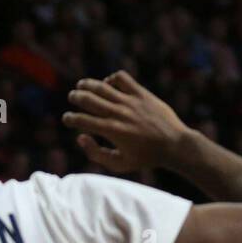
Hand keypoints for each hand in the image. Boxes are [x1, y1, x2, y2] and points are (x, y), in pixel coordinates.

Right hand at [63, 71, 191, 171]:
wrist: (174, 145)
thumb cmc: (146, 157)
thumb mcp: (119, 164)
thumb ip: (96, 153)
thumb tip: (81, 137)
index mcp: (111, 130)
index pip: (82, 120)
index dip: (70, 118)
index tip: (67, 119)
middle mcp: (119, 113)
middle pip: (89, 99)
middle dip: (76, 97)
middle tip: (72, 98)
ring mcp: (131, 101)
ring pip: (103, 86)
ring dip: (88, 84)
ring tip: (81, 85)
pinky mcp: (142, 93)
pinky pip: (122, 78)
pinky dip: (112, 79)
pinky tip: (109, 85)